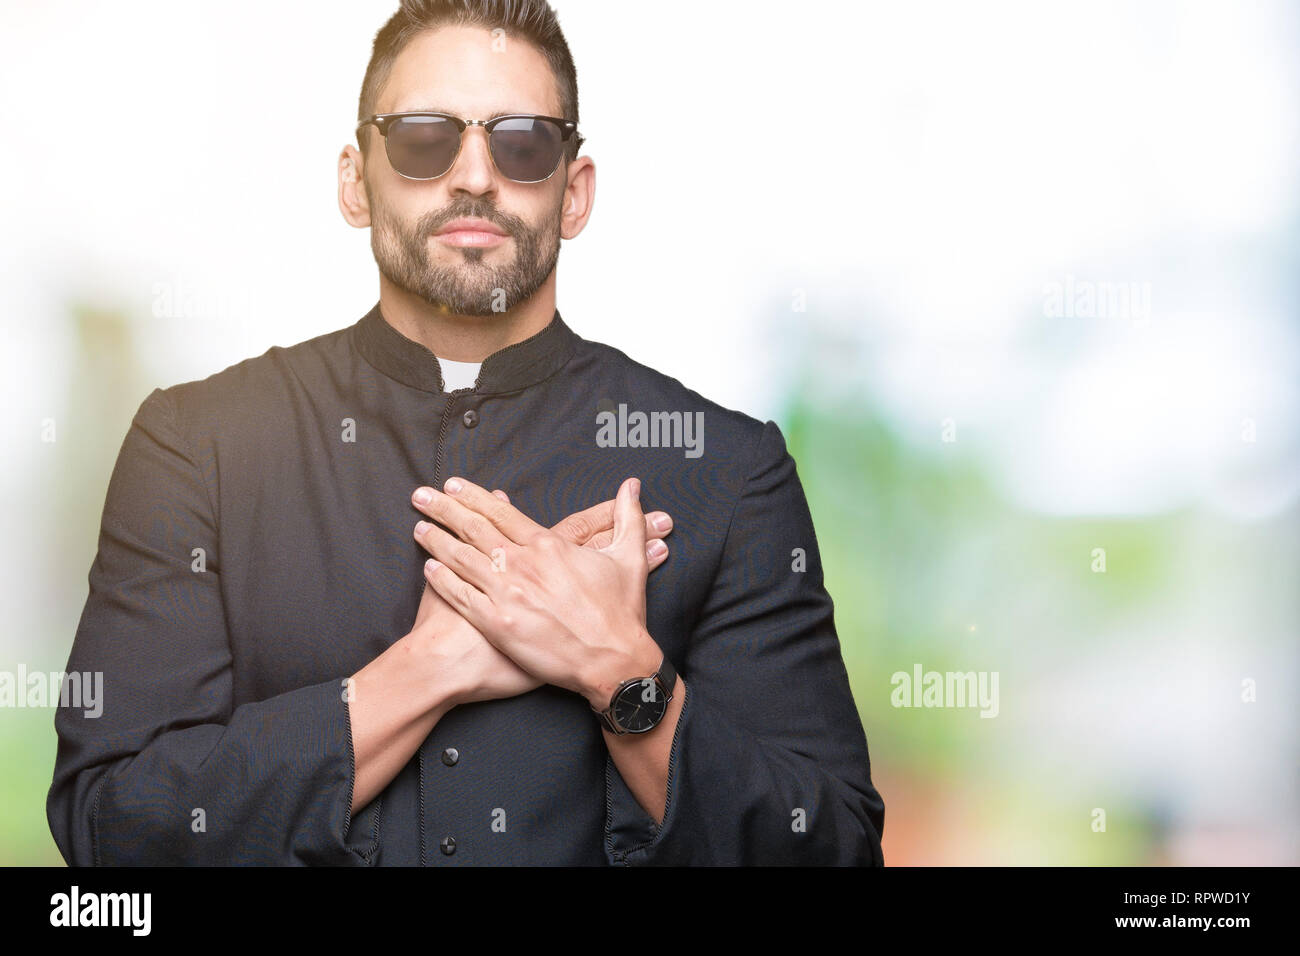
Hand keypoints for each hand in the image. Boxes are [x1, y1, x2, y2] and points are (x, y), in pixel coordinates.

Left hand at [412, 476, 663, 709]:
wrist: (612, 661)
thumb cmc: (620, 613)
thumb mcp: (628, 558)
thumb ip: (627, 517)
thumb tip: (632, 485)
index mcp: (548, 546)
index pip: (502, 513)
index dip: (474, 497)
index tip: (453, 486)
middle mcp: (522, 565)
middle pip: (474, 528)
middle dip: (445, 509)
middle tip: (422, 495)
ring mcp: (506, 594)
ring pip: (462, 559)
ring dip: (437, 540)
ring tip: (418, 526)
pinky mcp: (497, 624)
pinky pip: (461, 597)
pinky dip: (442, 580)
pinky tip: (428, 568)